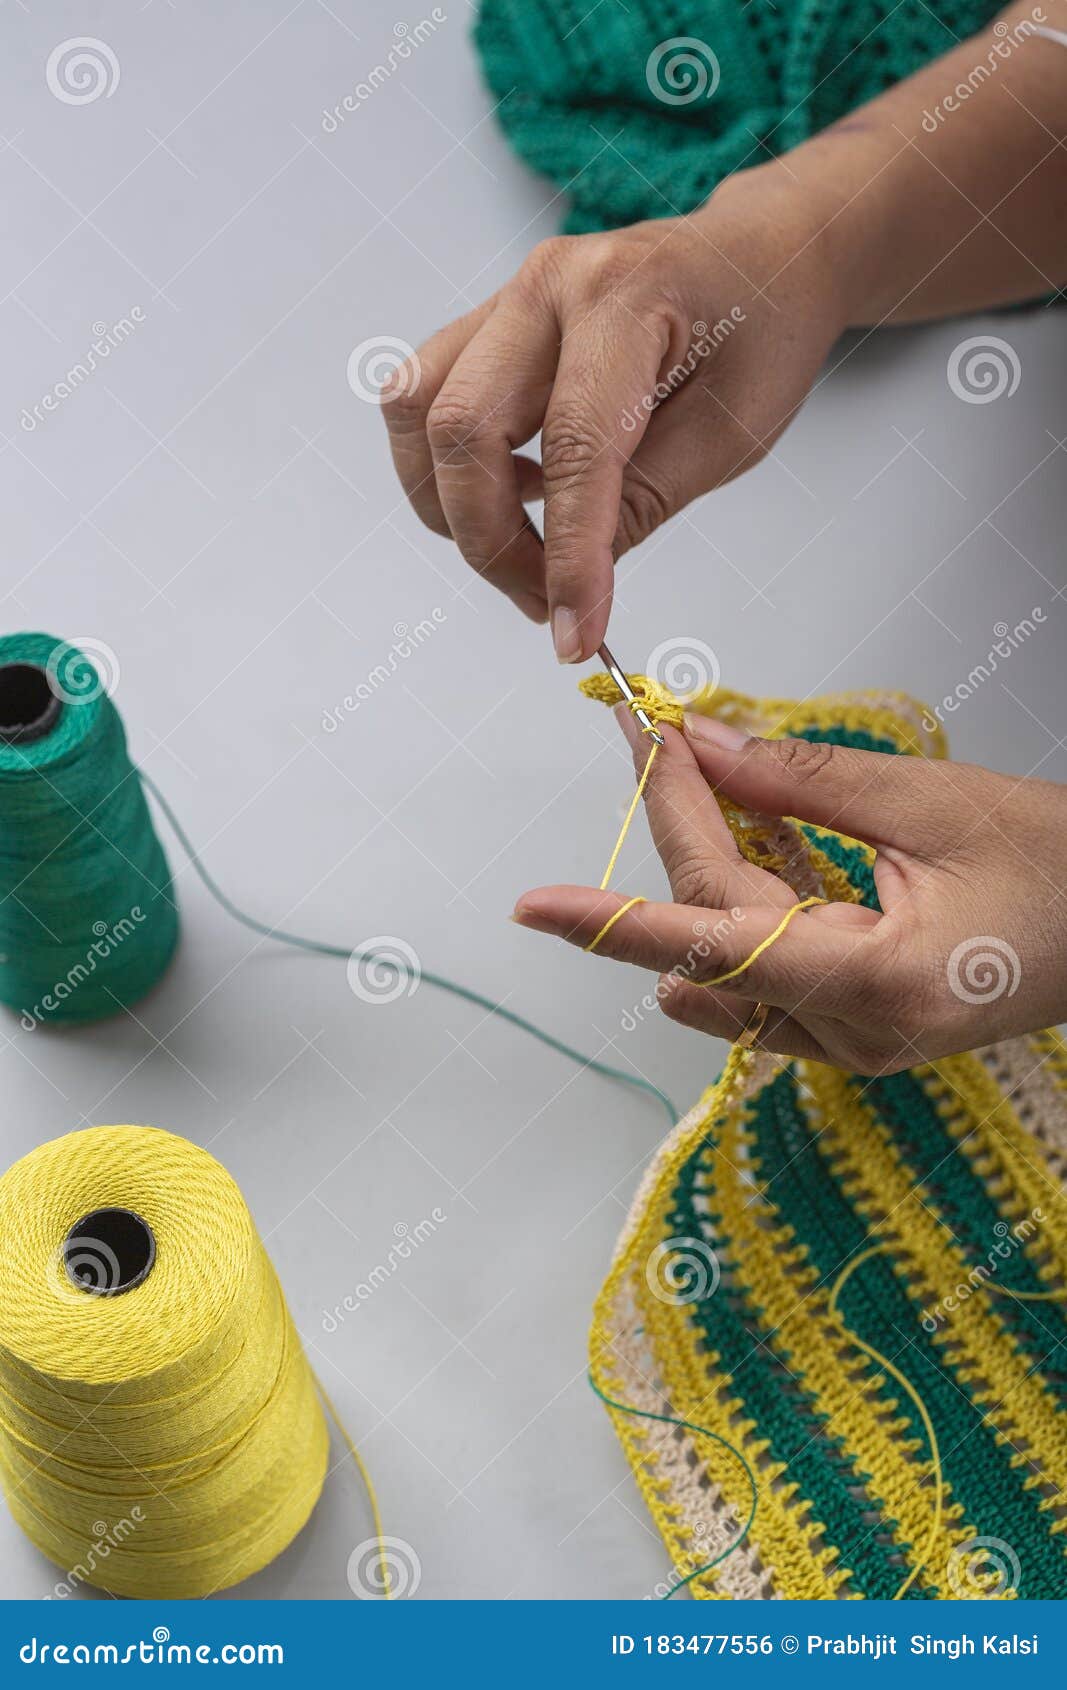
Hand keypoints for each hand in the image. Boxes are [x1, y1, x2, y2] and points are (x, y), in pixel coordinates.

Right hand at [383, 168, 844, 661]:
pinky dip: (449, 469)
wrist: (760, 259)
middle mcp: (547, 285)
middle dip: (491, 540)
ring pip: (417, 411)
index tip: (575, 633)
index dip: (569, 554)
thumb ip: (644, 503)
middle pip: (462, 427)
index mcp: (624, 297)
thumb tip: (572, 581)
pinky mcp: (486, 326)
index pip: (573, 446)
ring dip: (450, 505)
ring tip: (524, 554)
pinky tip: (515, 497)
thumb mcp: (730, 433)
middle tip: (546, 604)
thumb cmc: (760, 332)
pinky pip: (424, 400)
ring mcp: (506, 299)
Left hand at [512, 707, 1066, 1073]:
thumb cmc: (1065, 867)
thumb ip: (805, 783)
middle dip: (679, 825)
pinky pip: (765, 977)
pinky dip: (743, 907)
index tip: (532, 906)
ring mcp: (855, 1043)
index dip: (612, 921)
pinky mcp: (858, 1031)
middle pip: (716, 927)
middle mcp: (853, 1032)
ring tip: (696, 767)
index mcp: (877, 982)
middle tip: (653, 731)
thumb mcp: (937, 805)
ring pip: (731, 954)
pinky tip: (738, 847)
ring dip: (706, 865)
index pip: (712, 946)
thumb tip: (704, 748)